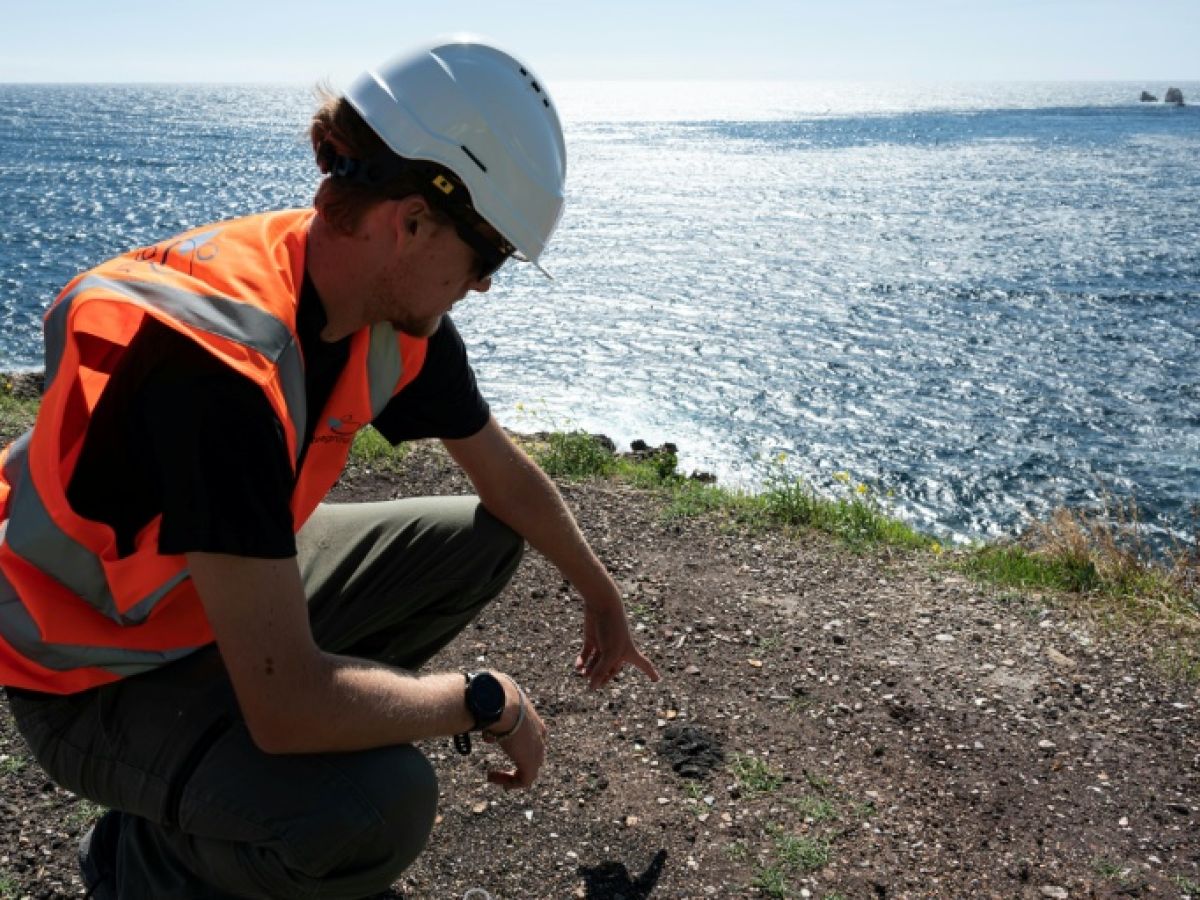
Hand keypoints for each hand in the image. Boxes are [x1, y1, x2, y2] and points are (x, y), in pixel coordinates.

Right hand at [482, 675, 547, 789]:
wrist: (501, 703)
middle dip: (516, 762)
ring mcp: (537, 750)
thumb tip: (481, 725)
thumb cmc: (493, 699)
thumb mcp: (494, 707)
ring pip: (529, 770)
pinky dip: (508, 782)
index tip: (495, 744)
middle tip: (498, 768)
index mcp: (532, 720)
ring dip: (510, 774)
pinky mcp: (530, 763)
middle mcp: (539, 736)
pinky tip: (491, 776)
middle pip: (533, 755)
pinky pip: (524, 781)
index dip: (514, 744)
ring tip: (491, 775)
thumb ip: (490, 717)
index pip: (529, 736)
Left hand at [574, 593, 660, 689]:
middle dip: (602, 677)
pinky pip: (587, 654)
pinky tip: (578, 667)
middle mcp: (617, 649)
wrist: (601, 604)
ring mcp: (604, 644)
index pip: (643, 664)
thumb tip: (592, 687)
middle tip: (593, 685)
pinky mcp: (592, 638)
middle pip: (611, 668)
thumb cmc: (612, 628)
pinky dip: (582, 661)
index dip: (650, 672)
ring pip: (597, 663)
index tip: (656, 679)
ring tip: (583, 675)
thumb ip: (600, 671)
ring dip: (590, 671)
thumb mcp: (609, 653)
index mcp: (628, 652)